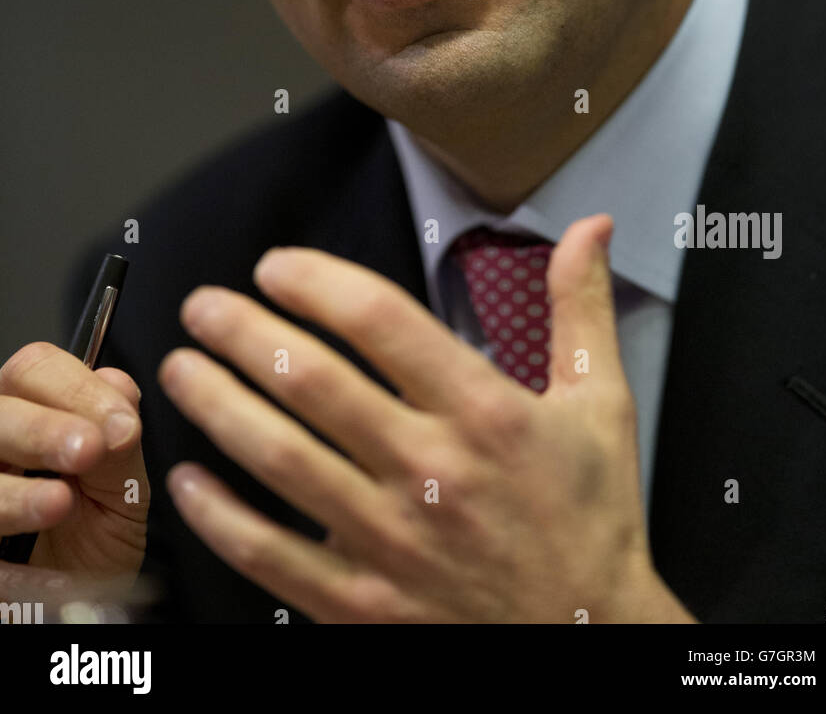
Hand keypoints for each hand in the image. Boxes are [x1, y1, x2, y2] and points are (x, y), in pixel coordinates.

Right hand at [0, 344, 148, 593]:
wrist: (80, 606)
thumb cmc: (95, 538)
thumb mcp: (121, 491)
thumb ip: (120, 443)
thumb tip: (120, 390)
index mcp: (33, 409)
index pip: (37, 368)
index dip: (78, 389)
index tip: (121, 425)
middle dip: (41, 428)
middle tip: (86, 450)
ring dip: (16, 490)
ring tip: (59, 504)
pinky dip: (6, 539)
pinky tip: (32, 570)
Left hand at [158, 214, 696, 622]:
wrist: (590, 639)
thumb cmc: (590, 518)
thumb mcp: (601, 402)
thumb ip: (581, 308)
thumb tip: (589, 229)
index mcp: (486, 412)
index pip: (383, 323)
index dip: (317, 282)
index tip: (275, 266)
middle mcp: (433, 471)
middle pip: (314, 383)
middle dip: (245, 333)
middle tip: (204, 306)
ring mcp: (392, 539)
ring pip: (282, 460)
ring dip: (219, 406)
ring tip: (181, 367)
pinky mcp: (365, 601)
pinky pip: (273, 556)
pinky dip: (222, 516)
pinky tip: (189, 479)